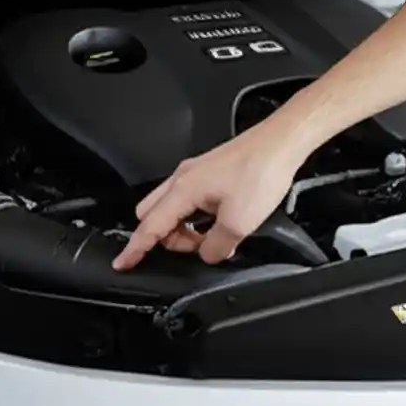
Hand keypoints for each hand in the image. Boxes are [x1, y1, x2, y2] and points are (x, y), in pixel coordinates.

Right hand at [111, 127, 302, 270]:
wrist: (282, 143)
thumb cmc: (262, 171)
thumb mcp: (239, 223)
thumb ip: (216, 246)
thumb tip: (208, 254)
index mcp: (182, 190)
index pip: (149, 227)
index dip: (135, 249)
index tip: (122, 263)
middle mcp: (183, 178)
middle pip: (153, 216)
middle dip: (166, 239)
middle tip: (194, 250)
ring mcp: (196, 173)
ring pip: (172, 208)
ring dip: (184, 229)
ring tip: (213, 237)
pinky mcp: (210, 173)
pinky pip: (189, 200)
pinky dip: (196, 217)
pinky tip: (218, 222)